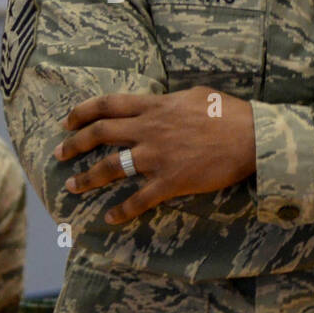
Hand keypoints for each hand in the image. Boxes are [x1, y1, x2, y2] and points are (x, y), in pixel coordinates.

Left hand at [54, 88, 256, 223]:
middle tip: (59, 153)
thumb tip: (162, 102)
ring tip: (73, 186)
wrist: (254, 138)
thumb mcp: (197, 94)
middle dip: (74, 144)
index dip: (83, 112)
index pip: (108, 105)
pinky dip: (122, 210)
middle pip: (100, 134)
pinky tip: (110, 218)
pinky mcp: (171, 181)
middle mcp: (149, 130)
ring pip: (111, 166)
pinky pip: (140, 199)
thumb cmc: (231, 113)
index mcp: (156, 107)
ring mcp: (158, 157)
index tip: (69, 121)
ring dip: (87, 177)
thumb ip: (171, 100)